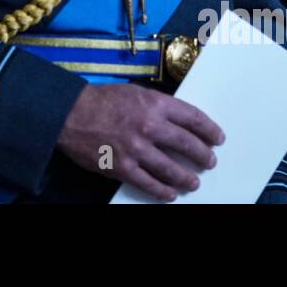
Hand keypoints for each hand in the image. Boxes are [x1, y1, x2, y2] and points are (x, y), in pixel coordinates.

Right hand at [56, 83, 222, 200]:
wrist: (69, 113)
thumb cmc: (101, 100)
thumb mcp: (134, 93)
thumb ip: (157, 106)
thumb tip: (178, 121)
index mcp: (154, 104)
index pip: (192, 118)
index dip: (209, 129)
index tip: (217, 138)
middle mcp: (149, 126)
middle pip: (186, 145)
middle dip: (202, 155)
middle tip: (209, 161)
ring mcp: (136, 149)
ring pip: (171, 169)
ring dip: (186, 177)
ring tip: (194, 182)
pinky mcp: (122, 167)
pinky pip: (149, 183)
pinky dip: (162, 190)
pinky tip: (170, 193)